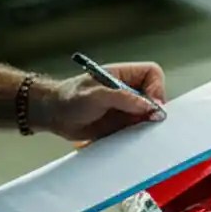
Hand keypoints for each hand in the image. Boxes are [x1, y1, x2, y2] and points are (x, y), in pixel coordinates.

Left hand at [33, 62, 167, 141]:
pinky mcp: (123, 124)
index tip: (151, 104)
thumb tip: (148, 106)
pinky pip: (139, 129)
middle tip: (147, 121)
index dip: (157, 87)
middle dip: (155, 109)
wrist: (54, 116)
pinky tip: (128, 138)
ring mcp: (127, 108)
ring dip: (147, 124)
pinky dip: (139, 135)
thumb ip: (123, 98)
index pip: (152, 73)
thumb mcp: (95, 95)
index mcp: (124, 75)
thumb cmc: (69, 98)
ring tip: (134, 130)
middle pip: (156, 95)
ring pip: (150, 114)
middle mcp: (129, 91)